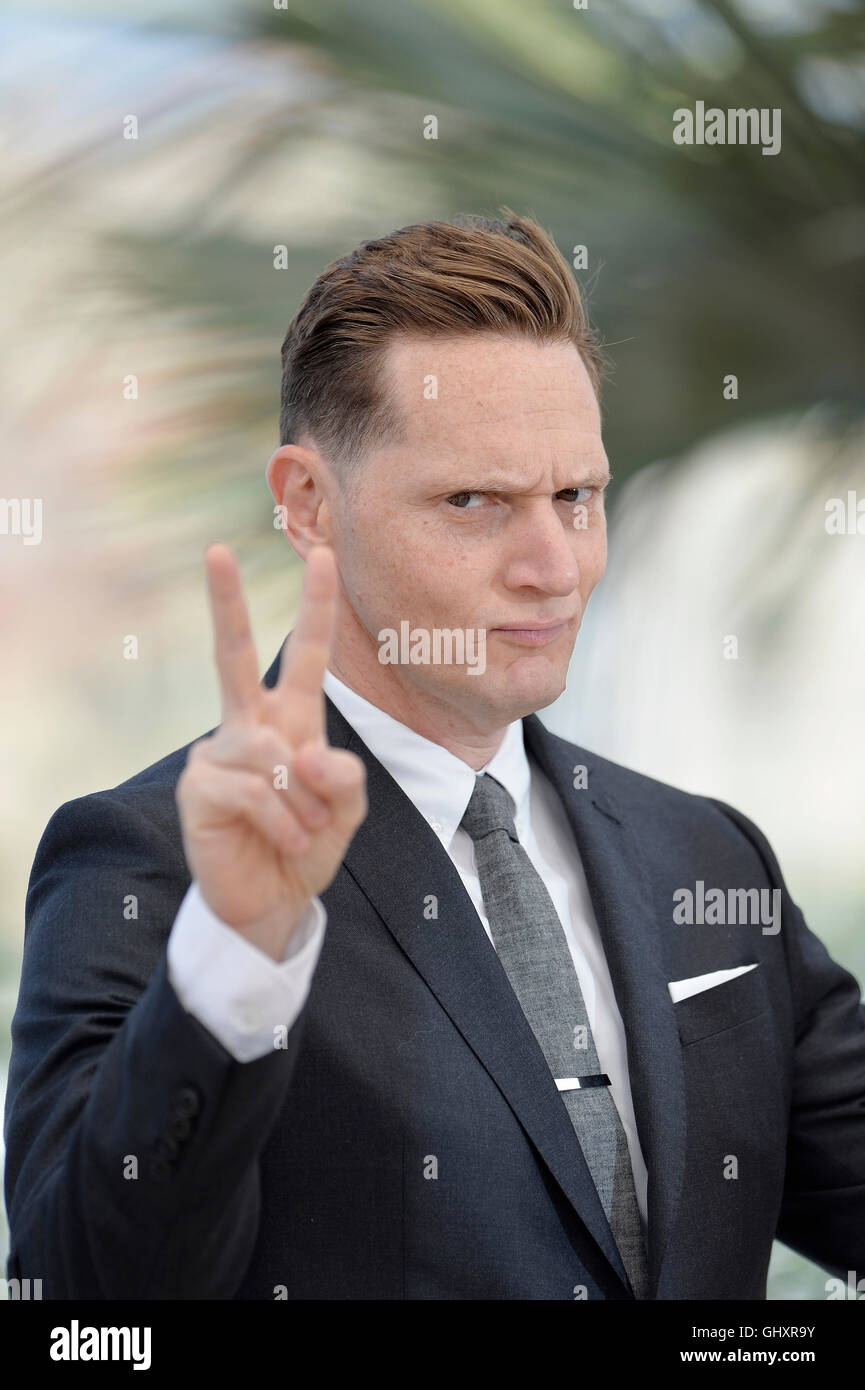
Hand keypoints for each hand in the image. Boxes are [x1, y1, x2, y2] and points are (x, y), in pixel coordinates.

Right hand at [176, 542, 366, 960]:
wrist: (272, 902)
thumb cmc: (307, 845)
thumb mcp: (345, 810)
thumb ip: (343, 777)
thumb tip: (306, 754)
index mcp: (292, 720)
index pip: (307, 655)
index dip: (317, 606)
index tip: (320, 553)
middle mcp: (251, 726)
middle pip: (234, 655)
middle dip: (226, 603)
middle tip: (215, 550)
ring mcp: (219, 752)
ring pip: (274, 755)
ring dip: (304, 802)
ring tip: (304, 831)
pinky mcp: (200, 786)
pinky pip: (256, 790)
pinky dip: (284, 821)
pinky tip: (286, 841)